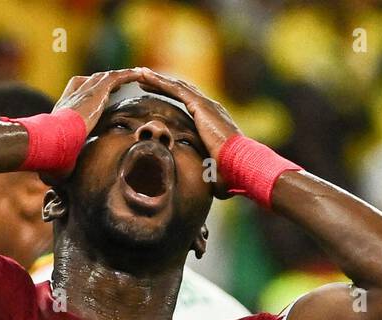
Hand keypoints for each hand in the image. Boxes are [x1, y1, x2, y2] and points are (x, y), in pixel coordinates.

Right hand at [52, 69, 145, 156]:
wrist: (51, 140)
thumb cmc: (52, 152)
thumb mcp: (59, 154)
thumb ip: (61, 160)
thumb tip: (53, 181)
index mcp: (63, 109)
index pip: (75, 93)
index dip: (87, 90)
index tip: (98, 94)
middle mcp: (73, 96)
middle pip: (92, 81)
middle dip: (105, 80)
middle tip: (119, 81)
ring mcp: (84, 92)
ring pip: (105, 78)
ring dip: (120, 76)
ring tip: (135, 74)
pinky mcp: (96, 92)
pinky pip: (115, 78)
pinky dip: (127, 75)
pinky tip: (139, 74)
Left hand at [135, 68, 241, 193]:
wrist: (241, 165)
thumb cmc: (230, 173)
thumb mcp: (212, 170)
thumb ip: (203, 169)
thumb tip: (198, 183)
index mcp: (213, 120)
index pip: (189, 103)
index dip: (173, 97)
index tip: (157, 95)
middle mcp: (210, 108)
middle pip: (182, 91)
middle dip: (163, 84)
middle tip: (144, 80)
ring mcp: (206, 105)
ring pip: (177, 87)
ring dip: (157, 80)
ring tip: (140, 74)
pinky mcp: (200, 106)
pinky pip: (176, 90)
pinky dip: (159, 81)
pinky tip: (145, 75)